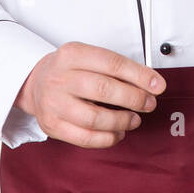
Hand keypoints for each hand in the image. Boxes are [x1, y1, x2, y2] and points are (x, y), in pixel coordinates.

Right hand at [15, 42, 166, 148]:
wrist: (35, 83)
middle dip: (134, 98)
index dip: (140, 76)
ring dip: (122, 121)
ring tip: (134, 119)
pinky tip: (117, 132)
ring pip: (96, 118)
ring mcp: (54, 103)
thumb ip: (117, 68)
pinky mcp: (52, 125)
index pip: (112, 64)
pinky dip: (108, 138)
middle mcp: (60, 77)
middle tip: (148, 103)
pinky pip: (85, 138)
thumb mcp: (88, 57)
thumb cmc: (70, 71)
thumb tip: (151, 83)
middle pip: (105, 90)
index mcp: (72, 54)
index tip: (158, 85)